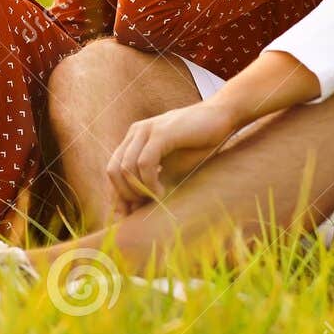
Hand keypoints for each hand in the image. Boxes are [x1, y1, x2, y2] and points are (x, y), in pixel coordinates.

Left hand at [106, 101, 240, 214]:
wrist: (220, 117)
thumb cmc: (198, 145)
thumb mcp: (171, 168)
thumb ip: (153, 182)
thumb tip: (135, 209)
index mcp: (134, 140)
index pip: (113, 170)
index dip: (117, 196)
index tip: (128, 216)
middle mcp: (135, 133)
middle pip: (113, 170)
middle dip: (126, 195)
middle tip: (144, 207)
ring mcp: (146, 130)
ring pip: (126, 168)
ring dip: (139, 191)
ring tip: (157, 199)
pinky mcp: (161, 132)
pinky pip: (144, 163)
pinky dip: (150, 183)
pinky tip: (162, 191)